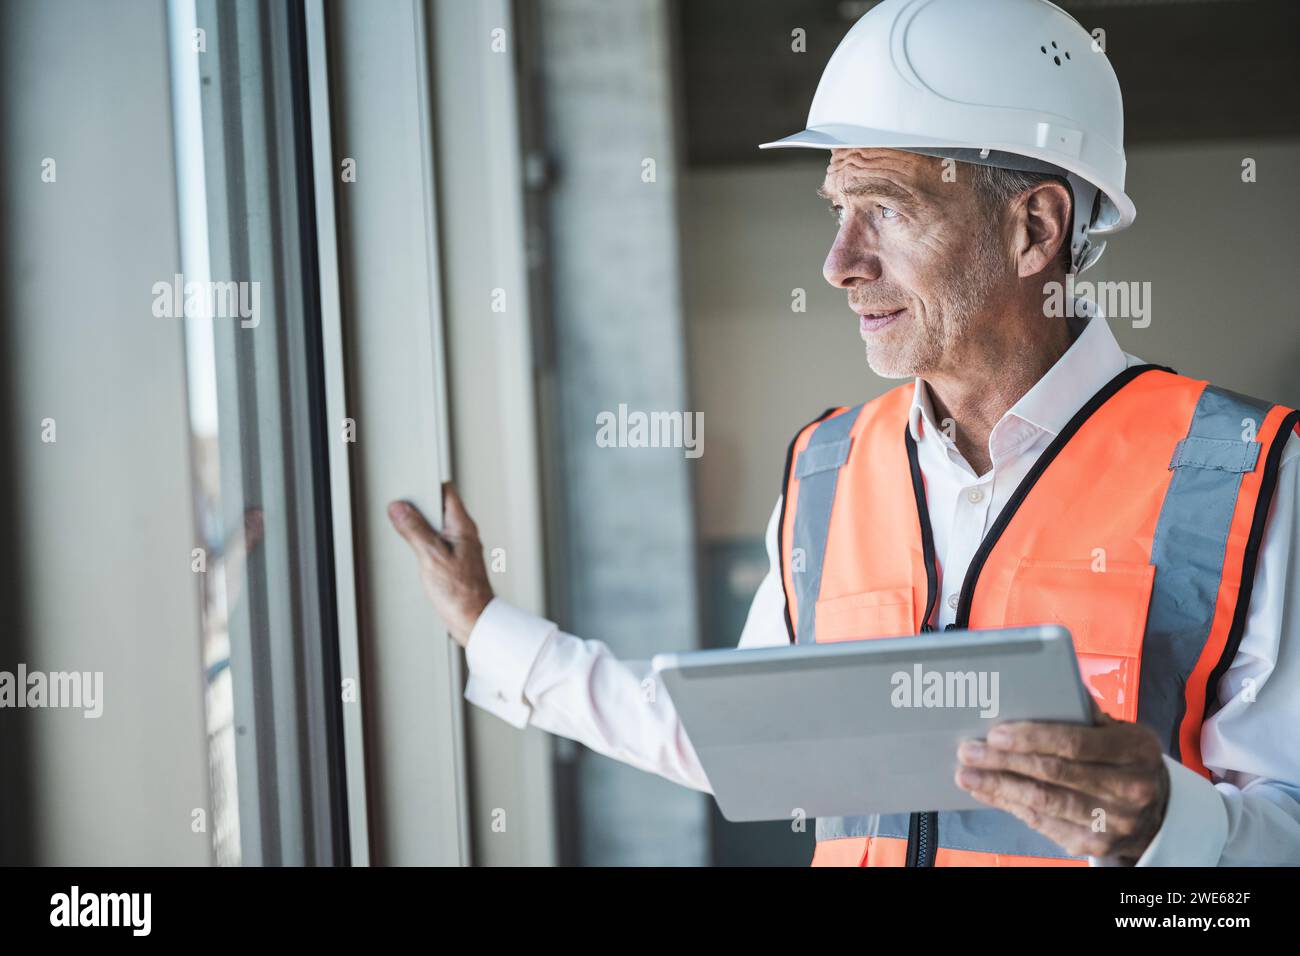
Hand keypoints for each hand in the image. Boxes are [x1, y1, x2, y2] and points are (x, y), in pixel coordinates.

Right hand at [387, 482, 493, 647]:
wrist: (473, 619)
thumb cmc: (460, 592)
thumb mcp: (431, 556)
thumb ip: (415, 530)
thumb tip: (399, 509)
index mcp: (463, 526)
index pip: (446, 492)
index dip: (427, 486)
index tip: (408, 489)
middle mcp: (464, 534)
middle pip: (439, 508)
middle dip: (419, 507)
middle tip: (401, 511)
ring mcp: (460, 548)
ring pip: (436, 527)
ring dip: (420, 527)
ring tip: (405, 531)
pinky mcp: (454, 562)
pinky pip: (436, 543)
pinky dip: (423, 542)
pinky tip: (414, 551)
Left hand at [954, 697, 1169, 863]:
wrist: (1158, 810)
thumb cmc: (1124, 758)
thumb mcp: (1119, 730)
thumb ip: (1084, 713)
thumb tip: (1038, 688)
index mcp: (1134, 750)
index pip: (1075, 743)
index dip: (1032, 738)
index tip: (995, 734)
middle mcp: (1129, 789)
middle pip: (1053, 774)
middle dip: (1004, 762)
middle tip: (969, 751)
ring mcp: (1114, 822)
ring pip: (1044, 802)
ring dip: (999, 787)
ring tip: (966, 774)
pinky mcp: (1096, 844)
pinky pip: (1044, 823)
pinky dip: (1010, 805)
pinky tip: (988, 792)